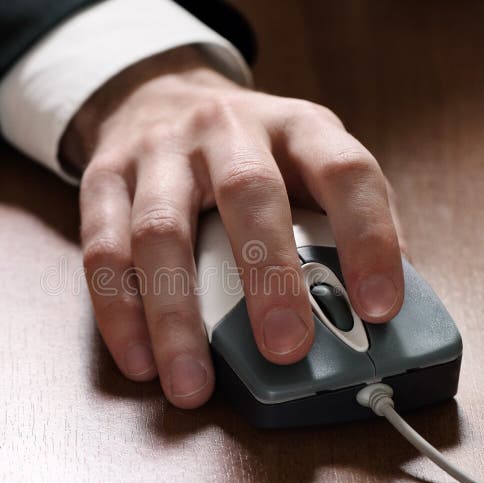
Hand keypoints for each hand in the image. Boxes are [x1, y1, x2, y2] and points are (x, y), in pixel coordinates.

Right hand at [62, 47, 404, 408]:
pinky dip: (120, 312)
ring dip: (177, 316)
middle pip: (247, 193)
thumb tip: (373, 311)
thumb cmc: (246, 151)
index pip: (345, 171)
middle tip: (285, 349)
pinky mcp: (104, 178)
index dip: (369, 237)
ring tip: (192, 384)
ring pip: (161, 230)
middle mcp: (226, 129)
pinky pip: (103, 249)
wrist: (158, 97)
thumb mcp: (306, 163)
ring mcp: (158, 152)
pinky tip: (141, 360)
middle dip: (268, 277)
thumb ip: (340, 224)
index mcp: (294, 126)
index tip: (379, 308)